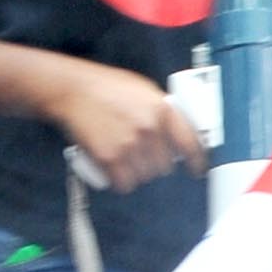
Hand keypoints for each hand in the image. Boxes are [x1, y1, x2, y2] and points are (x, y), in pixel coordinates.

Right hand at [46, 62, 204, 190]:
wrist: (73, 90)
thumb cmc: (107, 88)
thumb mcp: (143, 90)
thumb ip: (161, 111)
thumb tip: (176, 134)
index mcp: (161, 110)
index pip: (189, 143)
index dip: (197, 161)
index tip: (197, 170)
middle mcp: (149, 129)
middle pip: (163, 167)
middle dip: (154, 164)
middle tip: (140, 154)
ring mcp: (129, 145)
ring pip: (144, 177)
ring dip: (136, 173)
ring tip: (124, 158)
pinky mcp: (110, 158)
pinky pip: (124, 184)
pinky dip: (120, 181)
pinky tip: (115, 171)